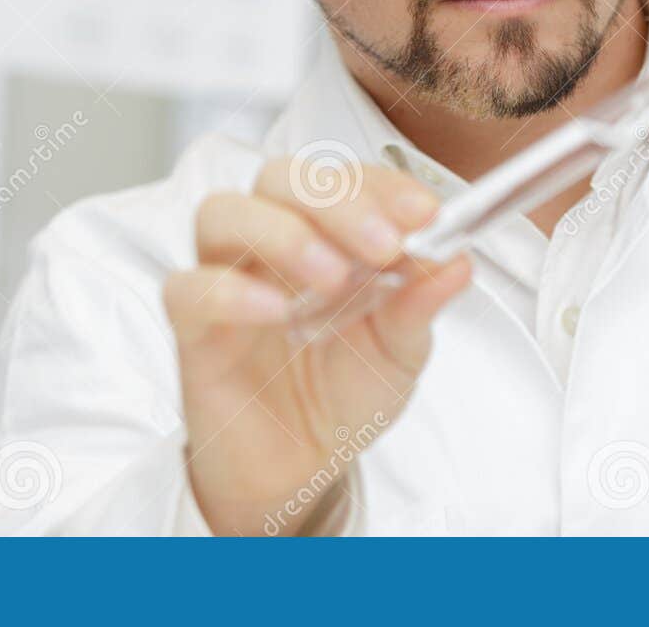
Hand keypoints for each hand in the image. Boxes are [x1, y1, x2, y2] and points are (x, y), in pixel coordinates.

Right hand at [164, 157, 470, 534]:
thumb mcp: (400, 350)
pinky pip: (189, 290)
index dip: (382, 185)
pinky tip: (278, 312)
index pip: (343, 178)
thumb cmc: (346, 391)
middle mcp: (271, 243)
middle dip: (336, 202)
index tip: (425, 213)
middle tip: (383, 245)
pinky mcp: (194, 331)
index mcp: (326, 233)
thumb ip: (420, 303)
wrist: (303, 470)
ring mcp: (227, 280)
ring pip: (221, 214)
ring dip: (284, 233)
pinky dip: (231, 291)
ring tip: (333, 277)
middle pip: (279, 179)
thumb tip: (458, 259)